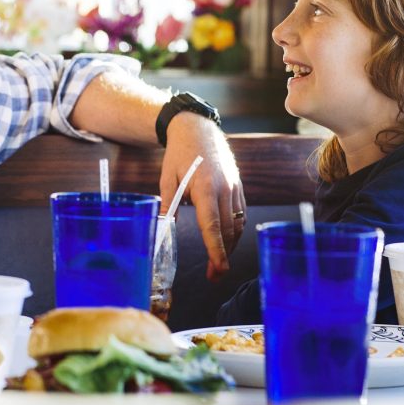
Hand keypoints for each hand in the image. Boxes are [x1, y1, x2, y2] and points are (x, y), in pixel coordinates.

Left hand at [159, 113, 245, 279]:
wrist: (198, 129)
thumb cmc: (181, 153)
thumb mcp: (168, 177)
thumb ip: (168, 204)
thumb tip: (163, 228)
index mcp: (206, 187)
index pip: (212, 226)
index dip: (216, 250)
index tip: (218, 268)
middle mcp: (225, 189)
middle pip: (227, 230)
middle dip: (222, 255)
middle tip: (214, 276)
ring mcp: (234, 187)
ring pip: (237, 224)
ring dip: (230, 246)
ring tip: (219, 264)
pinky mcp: (238, 186)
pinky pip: (240, 213)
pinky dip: (235, 230)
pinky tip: (228, 241)